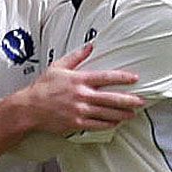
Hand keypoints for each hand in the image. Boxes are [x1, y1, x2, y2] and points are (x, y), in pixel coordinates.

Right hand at [23, 43, 143, 135]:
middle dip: (129, 100)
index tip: (134, 78)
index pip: (106, 77)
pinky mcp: (76, 124)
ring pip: (107, 113)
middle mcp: (82, 95)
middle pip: (112, 98)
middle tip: (141, 102)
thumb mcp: (58, 67)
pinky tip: (116, 123)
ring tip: (133, 114)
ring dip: (122, 114)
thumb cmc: (42, 88)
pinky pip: (97, 125)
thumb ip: (76, 56)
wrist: (29, 108)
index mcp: (79, 79)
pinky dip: (109, 124)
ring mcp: (80, 111)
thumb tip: (90, 46)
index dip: (122, 78)